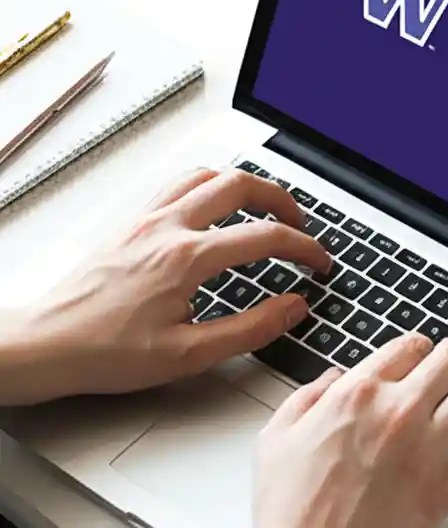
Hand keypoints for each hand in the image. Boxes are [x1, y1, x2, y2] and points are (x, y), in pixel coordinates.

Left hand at [0, 168, 330, 405]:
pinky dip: (209, 186)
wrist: (45, 345)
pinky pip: (177, 185)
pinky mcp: (130, 224)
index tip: (318, 263)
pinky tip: (215, 207)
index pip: (265, 236)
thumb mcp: (189, 355)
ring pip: (207, 175)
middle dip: (282, 200)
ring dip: (245, 185)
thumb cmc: (105, 352)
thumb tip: (293, 307)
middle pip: (240, 184)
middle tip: (300, 224)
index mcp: (187, 258)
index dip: (304, 248)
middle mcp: (168, 227)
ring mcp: (146, 220)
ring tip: (265, 207)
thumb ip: (251, 329)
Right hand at [254, 335, 447, 527]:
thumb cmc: (291, 509)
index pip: (408, 346)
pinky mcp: (447, 488)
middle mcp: (399, 413)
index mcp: (358, 395)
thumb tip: (334, 377)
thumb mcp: (276, 439)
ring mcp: (428, 449)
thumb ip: (307, 397)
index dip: (418, 347)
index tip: (420, 356)